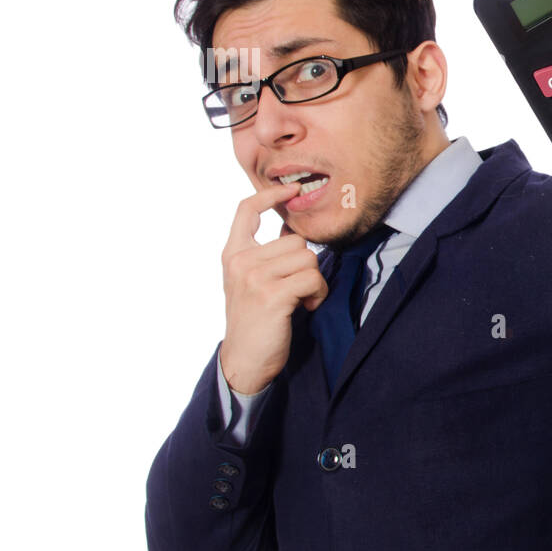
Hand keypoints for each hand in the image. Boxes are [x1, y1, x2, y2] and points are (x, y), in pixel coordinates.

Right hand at [218, 183, 328, 393]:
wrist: (245, 360)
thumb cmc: (255, 320)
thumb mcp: (251, 281)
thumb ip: (266, 255)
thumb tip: (293, 231)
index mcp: (233, 254)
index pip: (246, 210)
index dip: (270, 195)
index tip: (292, 189)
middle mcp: (240, 261)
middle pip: (296, 241)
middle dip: (306, 265)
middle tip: (297, 289)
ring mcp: (254, 277)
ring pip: (308, 259)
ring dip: (314, 281)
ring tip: (300, 299)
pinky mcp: (272, 295)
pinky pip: (313, 278)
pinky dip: (318, 294)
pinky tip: (306, 306)